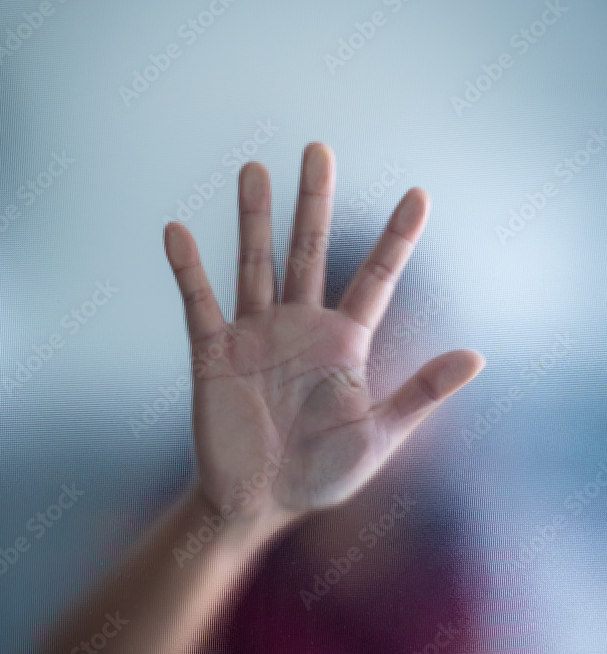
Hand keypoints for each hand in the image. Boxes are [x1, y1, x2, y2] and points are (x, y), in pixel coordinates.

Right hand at [164, 143, 483, 524]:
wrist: (257, 503)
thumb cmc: (320, 475)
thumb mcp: (377, 437)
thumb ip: (421, 393)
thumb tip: (477, 355)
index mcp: (344, 343)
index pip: (376, 279)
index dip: (397, 238)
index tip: (418, 194)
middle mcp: (300, 326)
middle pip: (309, 251)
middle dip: (314, 202)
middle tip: (318, 150)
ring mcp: (255, 335)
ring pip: (255, 263)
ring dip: (254, 218)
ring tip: (255, 170)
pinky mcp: (213, 352)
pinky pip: (199, 303)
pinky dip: (188, 269)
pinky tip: (177, 232)